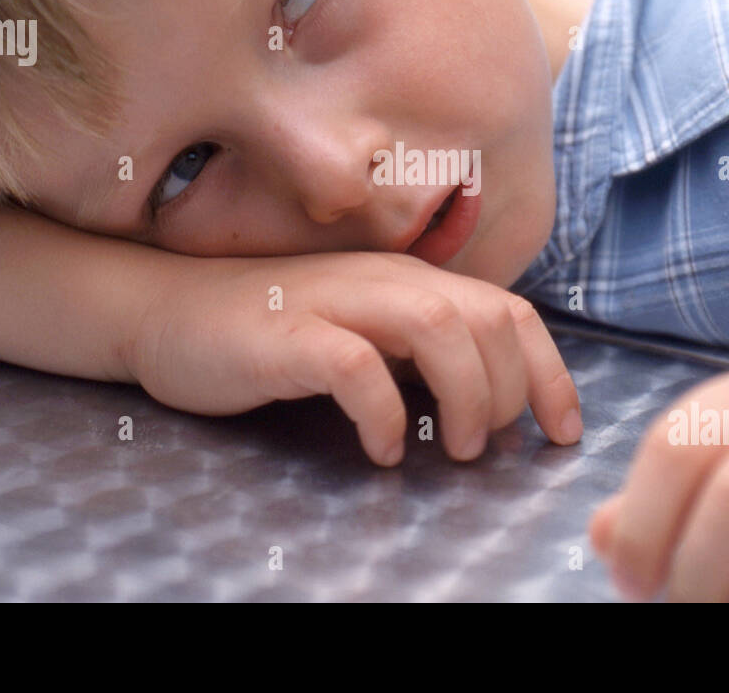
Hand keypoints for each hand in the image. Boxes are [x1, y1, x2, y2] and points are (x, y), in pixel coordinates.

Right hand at [123, 250, 581, 465]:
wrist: (166, 311)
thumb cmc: (271, 332)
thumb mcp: (361, 332)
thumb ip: (419, 352)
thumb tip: (487, 400)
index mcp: (408, 279)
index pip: (508, 310)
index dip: (548, 371)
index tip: (562, 430)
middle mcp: (382, 280)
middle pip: (485, 317)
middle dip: (508, 389)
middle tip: (485, 446)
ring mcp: (333, 301)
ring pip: (436, 326)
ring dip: (464, 393)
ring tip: (454, 449)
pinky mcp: (286, 336)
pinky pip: (356, 366)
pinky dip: (384, 411)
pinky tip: (384, 449)